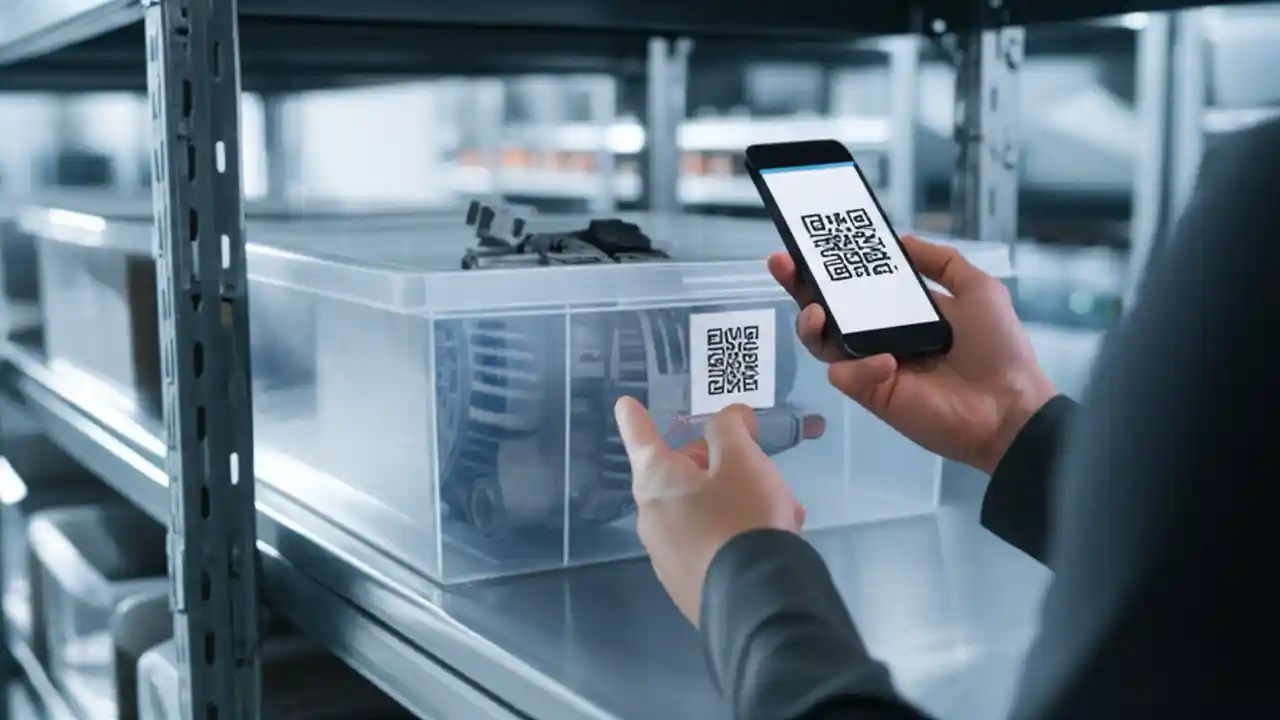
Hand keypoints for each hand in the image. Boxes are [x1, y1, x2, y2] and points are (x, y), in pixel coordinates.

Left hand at [615, 397, 804, 625]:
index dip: (635, 418)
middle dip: (717, 464)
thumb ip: (731, 429)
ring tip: (780, 509)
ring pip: (702, 511)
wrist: (758, 601)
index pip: (641, 437)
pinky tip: (771, 540)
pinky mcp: (688, 586)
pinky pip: (710, 545)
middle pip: (680, 475)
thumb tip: (729, 420)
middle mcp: (652, 518)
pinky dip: (735, 534)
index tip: (625, 404)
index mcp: (656, 481)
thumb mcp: (743, 460)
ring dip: (736, 502)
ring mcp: (667, 557)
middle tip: (756, 464)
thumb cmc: (743, 517)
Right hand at [768, 234, 1054, 473]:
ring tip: (814, 311)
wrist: (1008, 408)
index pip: (857, 285)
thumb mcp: (978, 290)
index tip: (812, 243)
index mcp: (903, 311)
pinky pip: (844, 375)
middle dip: (801, 285)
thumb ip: (942, 262)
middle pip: (828, 309)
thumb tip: (903, 240)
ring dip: (809, 322)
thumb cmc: (999, 349)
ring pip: (822, 342)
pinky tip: (886, 363)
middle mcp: (881, 335)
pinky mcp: (871, 394)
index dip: (832, 265)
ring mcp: (872, 366)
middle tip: (783, 262)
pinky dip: (859, 366)